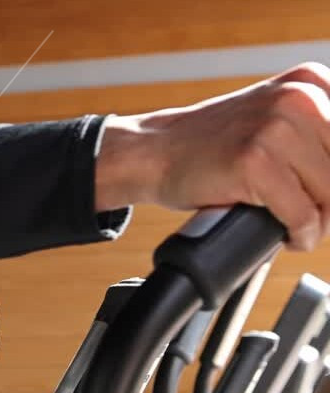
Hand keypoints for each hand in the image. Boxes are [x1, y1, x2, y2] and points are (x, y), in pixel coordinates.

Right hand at [96, 62, 329, 250]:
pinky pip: (302, 214)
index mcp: (310, 82)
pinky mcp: (254, 162)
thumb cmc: (213, 145)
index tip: (322, 195)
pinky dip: (300, 234)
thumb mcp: (275, 118)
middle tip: (311, 216)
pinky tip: (287, 235)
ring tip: (298, 226)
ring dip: (320, 223)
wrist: (155, 152)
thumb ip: (318, 132)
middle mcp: (298, 97)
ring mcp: (274, 128)